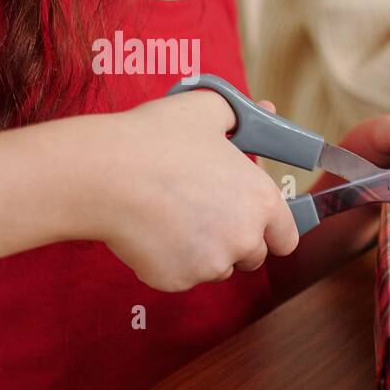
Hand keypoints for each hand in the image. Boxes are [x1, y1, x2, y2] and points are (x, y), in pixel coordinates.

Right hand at [94, 90, 298, 291]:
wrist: (103, 175)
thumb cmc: (156, 139)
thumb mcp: (207, 109)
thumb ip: (243, 115)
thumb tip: (267, 110)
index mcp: (261, 202)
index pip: (286, 238)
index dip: (271, 231)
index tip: (255, 224)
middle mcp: (244, 239)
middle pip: (252, 256)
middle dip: (234, 242)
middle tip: (205, 215)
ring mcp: (209, 265)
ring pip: (215, 268)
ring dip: (202, 253)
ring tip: (172, 218)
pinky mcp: (176, 280)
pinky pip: (179, 276)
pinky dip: (168, 261)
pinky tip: (149, 232)